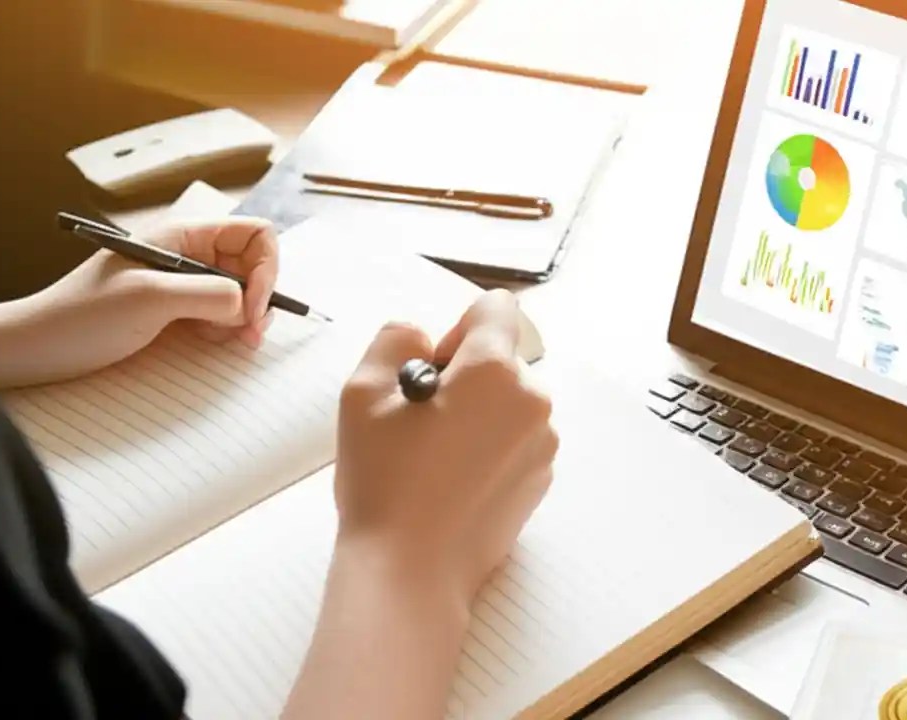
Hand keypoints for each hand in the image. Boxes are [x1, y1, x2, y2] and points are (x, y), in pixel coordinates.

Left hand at [0, 216, 278, 388]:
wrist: (37, 348)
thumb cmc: (81, 317)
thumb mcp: (149, 299)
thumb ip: (208, 294)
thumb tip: (247, 303)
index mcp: (182, 236)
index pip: (254, 234)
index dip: (265, 269)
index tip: (252, 307)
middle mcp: (187, 254)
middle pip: (252, 265)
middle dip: (259, 298)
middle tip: (249, 334)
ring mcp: (182, 283)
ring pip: (241, 293)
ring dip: (246, 318)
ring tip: (230, 341)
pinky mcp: (176, 311)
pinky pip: (221, 314)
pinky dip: (228, 330)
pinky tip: (210, 342)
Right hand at [334, 289, 557, 609]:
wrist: (411, 572)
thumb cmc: (385, 483)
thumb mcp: (363, 392)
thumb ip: (395, 340)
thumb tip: (422, 338)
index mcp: (496, 371)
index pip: (497, 308)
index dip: (457, 328)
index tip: (431, 368)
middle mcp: (533, 402)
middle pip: (501, 360)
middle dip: (464, 377)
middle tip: (420, 421)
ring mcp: (543, 445)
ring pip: (509, 403)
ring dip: (477, 414)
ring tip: (432, 458)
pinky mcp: (540, 481)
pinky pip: (515, 442)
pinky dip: (488, 449)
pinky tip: (451, 483)